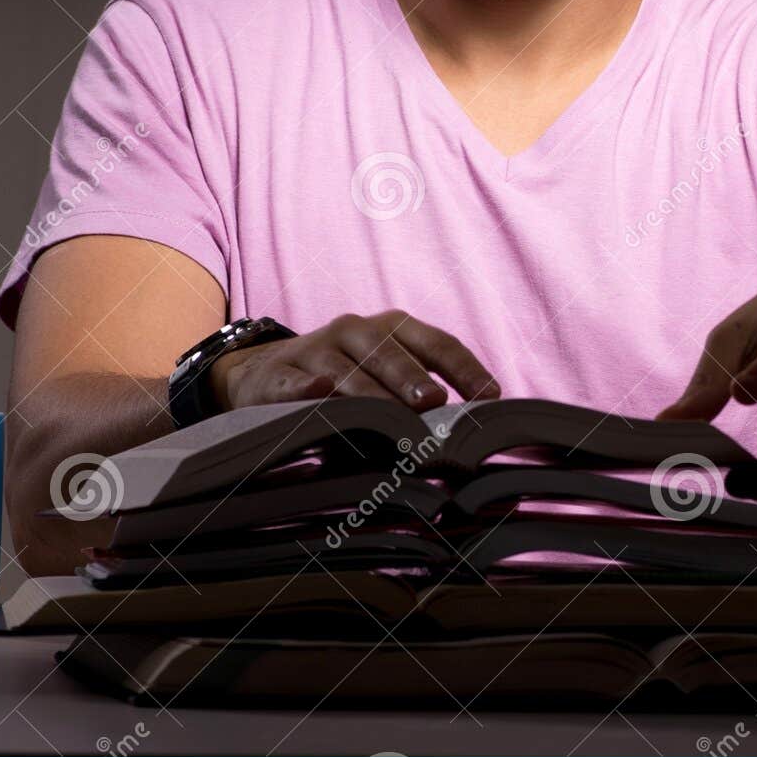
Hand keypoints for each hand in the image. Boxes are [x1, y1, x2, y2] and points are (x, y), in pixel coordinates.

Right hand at [209, 309, 501, 411]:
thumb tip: (474, 428)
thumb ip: (423, 392)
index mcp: (392, 328)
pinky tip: (316, 394)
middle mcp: (355, 330)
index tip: (490, 397)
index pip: (436, 343)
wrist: (267, 372)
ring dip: (367, 392)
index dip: (464, 368)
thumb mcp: (384, 373)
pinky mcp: (278, 375)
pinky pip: (292, 382)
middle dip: (412, 377)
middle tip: (433, 401)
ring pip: (343, 370)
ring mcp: (315, 350)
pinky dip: (303, 388)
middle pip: (388, 352)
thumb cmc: (347, 377)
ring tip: (386, 414)